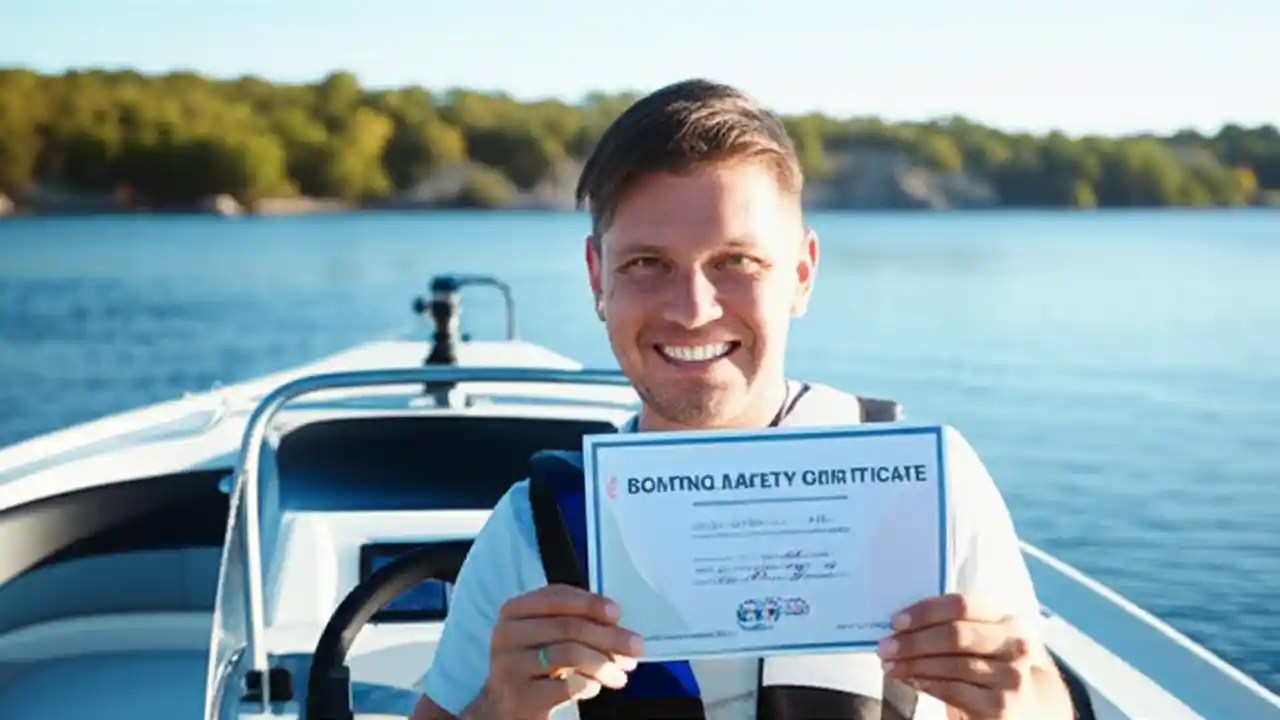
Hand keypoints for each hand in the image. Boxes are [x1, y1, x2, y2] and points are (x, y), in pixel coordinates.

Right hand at [476, 584, 643, 719]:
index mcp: (514, 610)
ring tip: (620, 675)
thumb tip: (617, 624)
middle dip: (609, 637)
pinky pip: (566, 686)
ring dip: (604, 664)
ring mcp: (509, 666)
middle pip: (568, 626)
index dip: (590, 603)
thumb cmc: (533, 664)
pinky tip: (594, 687)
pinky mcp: (518, 697)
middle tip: (635, 648)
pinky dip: (588, 685)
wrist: (504, 707)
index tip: (617, 613)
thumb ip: (575, 621)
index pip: (556, 597)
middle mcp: (506, 634)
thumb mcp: (546, 635)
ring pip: (570, 654)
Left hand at [877, 593, 1039, 718]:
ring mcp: (1012, 677)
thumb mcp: (985, 639)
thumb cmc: (993, 665)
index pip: (962, 605)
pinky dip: (927, 684)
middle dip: (914, 641)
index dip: (926, 611)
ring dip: (914, 665)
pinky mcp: (1002, 707)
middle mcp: (1017, 644)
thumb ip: (954, 625)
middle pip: (955, 635)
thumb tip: (902, 625)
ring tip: (889, 666)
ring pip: (952, 665)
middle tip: (885, 647)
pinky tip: (911, 681)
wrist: (1031, 708)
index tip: (896, 621)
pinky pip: (954, 691)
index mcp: (1008, 618)